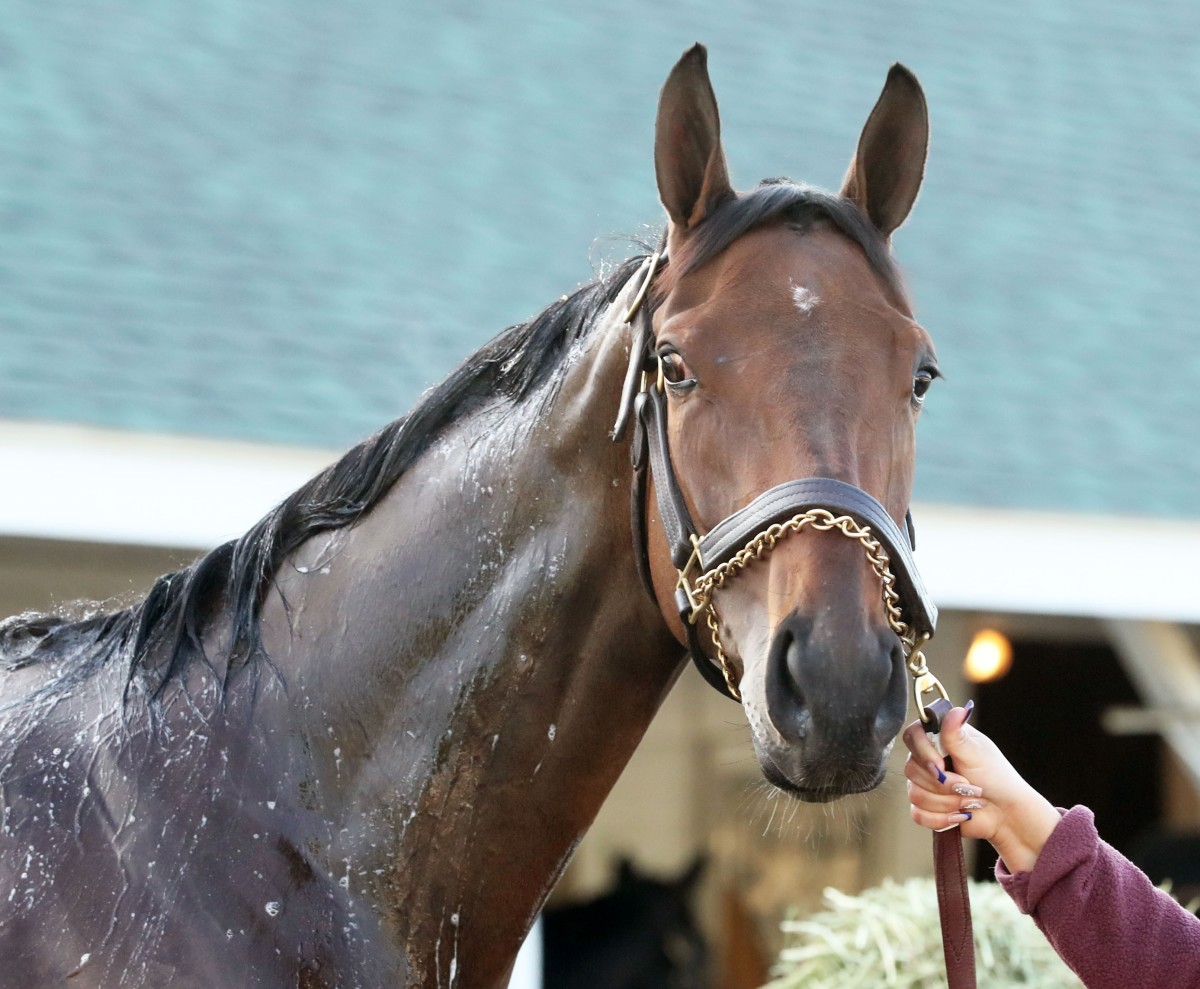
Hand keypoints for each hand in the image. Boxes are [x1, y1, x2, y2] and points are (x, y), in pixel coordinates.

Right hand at [902, 704, 1061, 873]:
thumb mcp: (976, 753)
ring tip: (968, 800)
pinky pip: (917, 814)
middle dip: (943, 784)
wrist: (1006, 814)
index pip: (911, 736)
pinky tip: (959, 815)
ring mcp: (926, 785)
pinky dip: (940, 818)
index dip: (922, 752)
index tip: (941, 764)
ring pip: (914, 794)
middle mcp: (929, 760)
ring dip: (947, 802)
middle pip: (911, 769)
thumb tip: (955, 709)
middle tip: (967, 785)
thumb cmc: (997, 778)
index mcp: (939, 740)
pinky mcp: (927, 808)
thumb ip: (956, 734)